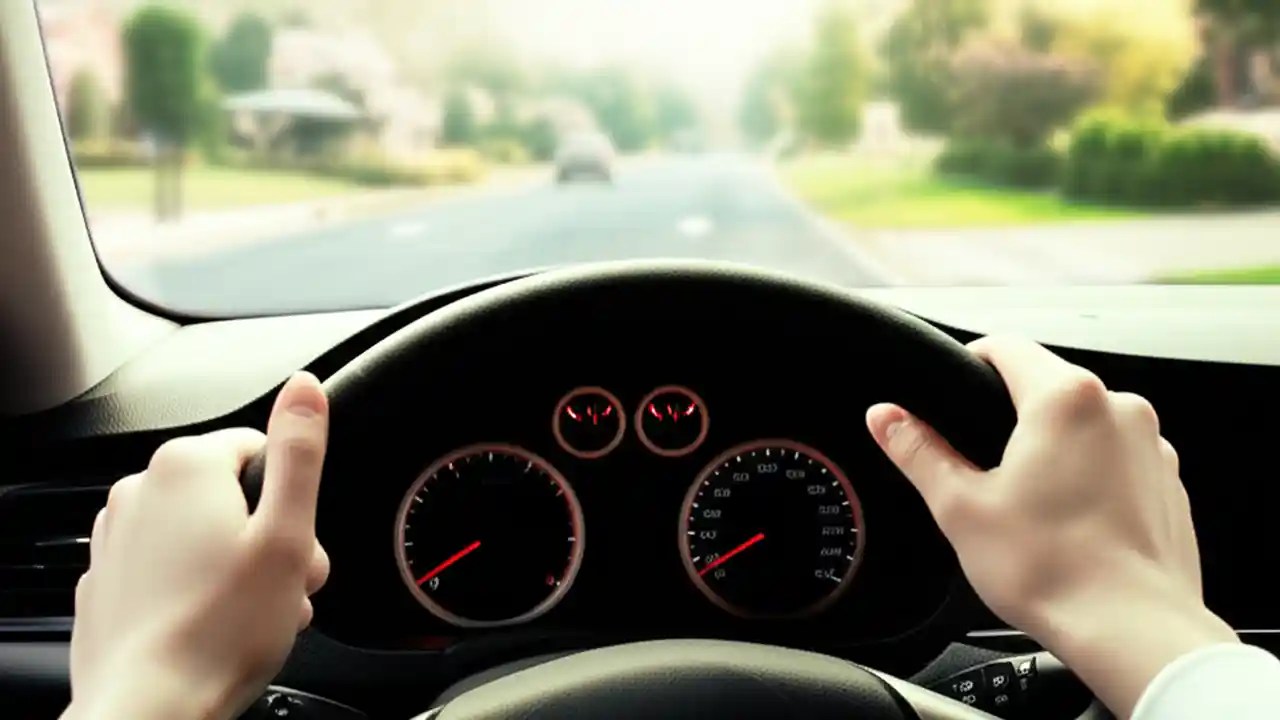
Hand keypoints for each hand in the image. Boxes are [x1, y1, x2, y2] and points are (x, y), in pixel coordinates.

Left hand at [64, 372, 330, 719]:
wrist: (150, 708)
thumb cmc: (222, 629)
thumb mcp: (287, 533)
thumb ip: (299, 452)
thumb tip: (306, 386)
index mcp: (187, 466)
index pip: (262, 450)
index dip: (293, 501)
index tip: (298, 546)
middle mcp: (141, 489)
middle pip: (231, 494)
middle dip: (267, 537)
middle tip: (285, 588)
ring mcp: (117, 536)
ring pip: (201, 533)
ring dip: (236, 565)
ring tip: (253, 613)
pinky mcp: (107, 579)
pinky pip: (167, 567)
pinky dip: (195, 588)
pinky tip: (214, 625)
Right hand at [865, 336, 1235, 717]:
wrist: (1133, 634)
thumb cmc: (1053, 572)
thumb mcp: (960, 507)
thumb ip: (917, 450)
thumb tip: (885, 417)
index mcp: (1065, 398)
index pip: (1006, 347)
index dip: (970, 362)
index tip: (954, 388)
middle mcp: (1119, 409)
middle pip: (1046, 386)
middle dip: (1010, 417)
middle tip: (984, 472)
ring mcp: (1151, 447)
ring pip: (1083, 425)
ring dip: (1053, 448)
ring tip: (1029, 507)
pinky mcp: (1167, 483)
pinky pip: (1116, 460)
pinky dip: (1089, 478)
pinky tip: (1068, 524)